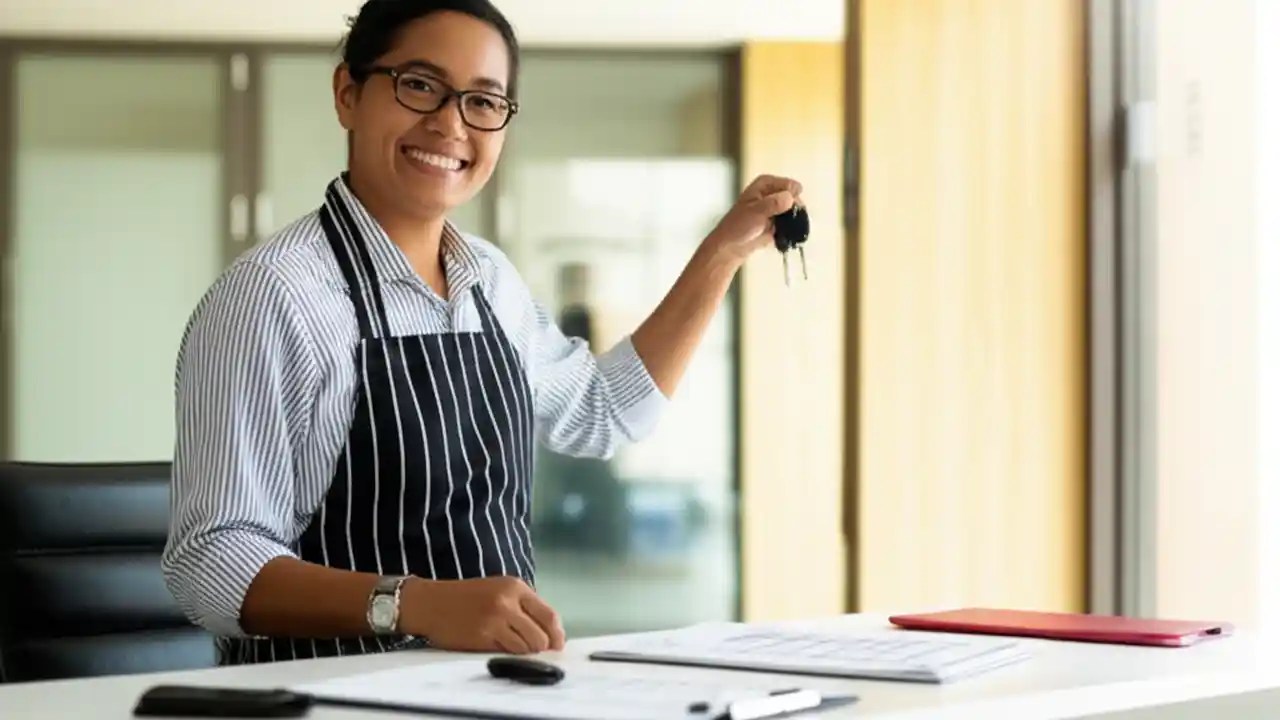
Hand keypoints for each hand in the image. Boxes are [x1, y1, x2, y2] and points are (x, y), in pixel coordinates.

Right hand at [401, 576, 565, 653]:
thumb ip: (523, 605)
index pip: (549, 615)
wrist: (431, 603)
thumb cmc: (466, 598)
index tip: (557, 644)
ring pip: (526, 647)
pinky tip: (501, 649)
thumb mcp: (499, 589)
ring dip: (525, 653)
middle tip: (539, 652)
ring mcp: (495, 619)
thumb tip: (549, 631)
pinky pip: (507, 652)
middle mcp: (508, 601)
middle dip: (542, 648)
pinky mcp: (482, 636)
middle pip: (541, 636)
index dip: (557, 634)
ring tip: (515, 648)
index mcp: (515, 587)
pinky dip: (509, 655)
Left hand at [703, 174, 803, 264]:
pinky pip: (791, 225)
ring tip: (788, 230)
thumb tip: (790, 198)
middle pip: (794, 198)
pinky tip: (786, 237)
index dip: (793, 195)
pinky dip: (791, 231)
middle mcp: (772, 194)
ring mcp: (776, 209)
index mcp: (765, 184)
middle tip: (793, 220)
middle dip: (795, 210)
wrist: (730, 247)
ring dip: (795, 222)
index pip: (789, 184)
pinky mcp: (777, 224)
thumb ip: (773, 203)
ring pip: (794, 212)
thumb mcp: (756, 211)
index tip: (794, 204)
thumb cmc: (738, 226)